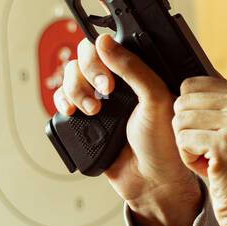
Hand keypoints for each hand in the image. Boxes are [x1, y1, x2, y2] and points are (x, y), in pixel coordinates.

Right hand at [52, 27, 201, 219]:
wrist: (152, 182)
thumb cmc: (165, 144)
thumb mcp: (157, 100)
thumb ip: (133, 69)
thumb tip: (105, 42)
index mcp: (139, 73)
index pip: (111, 45)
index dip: (104, 53)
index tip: (111, 73)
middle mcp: (118, 82)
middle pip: (85, 56)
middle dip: (89, 71)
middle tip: (106, 90)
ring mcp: (100, 99)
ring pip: (71, 75)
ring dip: (75, 88)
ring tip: (93, 109)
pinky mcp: (85, 118)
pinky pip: (63, 98)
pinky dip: (61, 100)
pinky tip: (72, 111)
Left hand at [171, 76, 226, 225]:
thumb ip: (217, 105)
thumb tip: (182, 86)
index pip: (189, 86)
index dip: (191, 115)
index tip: (214, 137)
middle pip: (181, 103)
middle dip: (188, 132)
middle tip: (215, 153)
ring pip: (179, 122)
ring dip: (189, 149)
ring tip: (216, 162)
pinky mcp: (225, 143)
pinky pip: (182, 141)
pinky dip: (191, 162)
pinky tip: (214, 171)